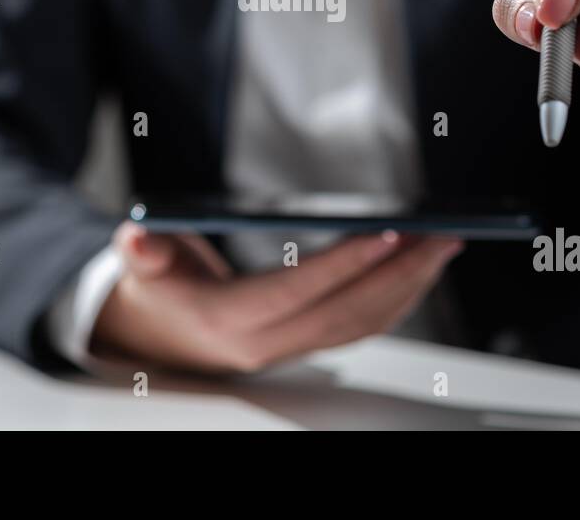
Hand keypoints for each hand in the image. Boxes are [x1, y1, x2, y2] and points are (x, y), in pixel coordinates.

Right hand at [90, 222, 462, 373]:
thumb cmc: (155, 286)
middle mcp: (265, 342)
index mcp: (227, 319)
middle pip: (346, 310)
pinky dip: (398, 297)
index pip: (296, 290)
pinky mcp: (305, 341)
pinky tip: (419, 267)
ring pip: (362, 321)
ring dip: (409, 285)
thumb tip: (135, 236)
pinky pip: (362, 325)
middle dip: (400, 273)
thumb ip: (142, 251)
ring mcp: (290, 346)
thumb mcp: (139, 265)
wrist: (154, 332)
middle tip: (443, 234)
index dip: (342, 263)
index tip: (386, 233)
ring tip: (445, 244)